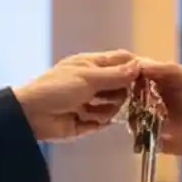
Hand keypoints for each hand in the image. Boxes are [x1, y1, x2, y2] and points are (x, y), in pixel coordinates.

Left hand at [12, 50, 140, 140]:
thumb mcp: (88, 78)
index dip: (136, 66)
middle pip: (121, 84)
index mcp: (92, 65)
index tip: (151, 75)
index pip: (121, 61)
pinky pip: (104, 121)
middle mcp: (93, 82)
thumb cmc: (56, 88)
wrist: (30, 116)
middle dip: (125, 91)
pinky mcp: (86, 121)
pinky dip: (100, 120)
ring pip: (115, 104)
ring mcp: (90, 102)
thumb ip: (115, 75)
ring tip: (95, 109)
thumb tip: (139, 66)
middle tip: (126, 97)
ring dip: (110, 108)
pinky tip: (91, 119)